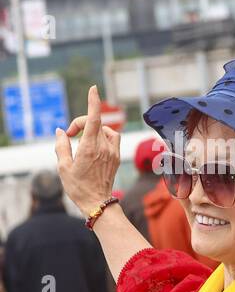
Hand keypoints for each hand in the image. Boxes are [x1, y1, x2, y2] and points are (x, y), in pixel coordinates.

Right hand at [54, 85, 120, 215]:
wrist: (97, 202)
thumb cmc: (78, 186)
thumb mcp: (63, 166)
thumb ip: (61, 145)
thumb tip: (61, 131)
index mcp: (90, 148)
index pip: (93, 119)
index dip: (93, 102)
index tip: (93, 89)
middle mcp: (104, 148)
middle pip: (95, 123)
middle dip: (81, 123)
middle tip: (69, 135)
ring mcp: (113, 152)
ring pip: (106, 130)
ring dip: (94, 129)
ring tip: (82, 140)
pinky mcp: (117, 157)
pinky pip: (112, 138)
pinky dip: (103, 136)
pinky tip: (94, 145)